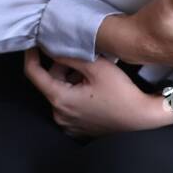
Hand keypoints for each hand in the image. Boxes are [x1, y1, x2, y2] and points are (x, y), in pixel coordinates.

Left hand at [23, 47, 172, 136]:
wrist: (141, 116)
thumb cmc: (121, 93)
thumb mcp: (96, 66)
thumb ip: (71, 54)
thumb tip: (52, 46)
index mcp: (60, 100)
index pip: (33, 74)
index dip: (31, 56)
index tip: (35, 44)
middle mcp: (60, 115)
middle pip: (50, 82)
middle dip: (60, 66)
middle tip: (80, 55)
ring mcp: (68, 124)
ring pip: (60, 92)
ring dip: (69, 79)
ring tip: (90, 71)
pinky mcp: (78, 128)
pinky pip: (69, 105)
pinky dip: (75, 92)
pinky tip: (92, 86)